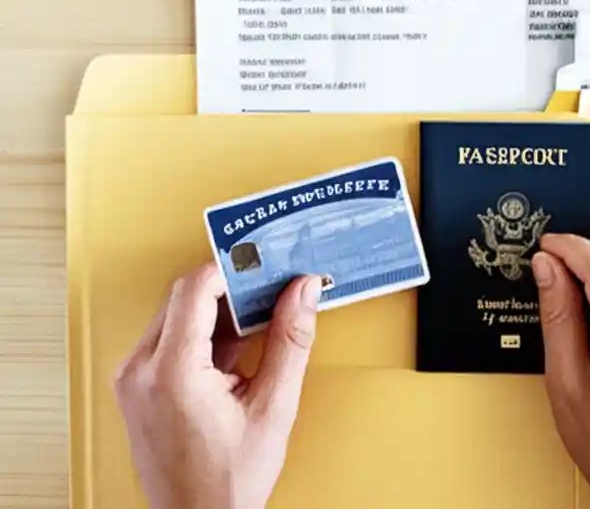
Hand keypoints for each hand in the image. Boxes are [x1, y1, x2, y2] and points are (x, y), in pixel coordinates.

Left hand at [114, 263, 321, 508]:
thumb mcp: (273, 407)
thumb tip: (304, 291)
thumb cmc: (228, 480)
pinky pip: (170, 341)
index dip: (234, 267)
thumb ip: (291, 340)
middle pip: (184, 298)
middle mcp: (140, 370)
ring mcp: (133, 379)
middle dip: (232, 288)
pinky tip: (240, 349)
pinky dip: (205, 335)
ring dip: (220, 312)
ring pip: (177, 316)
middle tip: (274, 285)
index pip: (195, 288)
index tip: (266, 261)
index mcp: (171, 372)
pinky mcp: (137, 387)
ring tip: (263, 321)